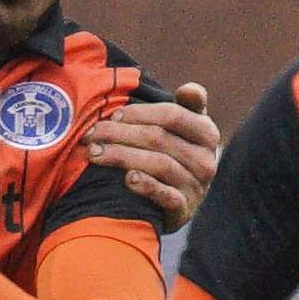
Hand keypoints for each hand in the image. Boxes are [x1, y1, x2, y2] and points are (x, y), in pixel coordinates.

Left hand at [90, 79, 221, 225]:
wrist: (178, 201)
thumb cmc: (174, 154)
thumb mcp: (185, 127)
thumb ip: (187, 105)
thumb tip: (188, 89)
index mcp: (207, 133)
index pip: (172, 115)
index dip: (139, 113)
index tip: (114, 115)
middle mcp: (206, 159)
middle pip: (159, 139)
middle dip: (119, 134)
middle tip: (91, 135)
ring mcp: (197, 186)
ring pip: (159, 164)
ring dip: (122, 156)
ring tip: (95, 154)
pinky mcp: (184, 209)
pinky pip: (166, 196)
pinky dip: (146, 186)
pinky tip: (127, 178)